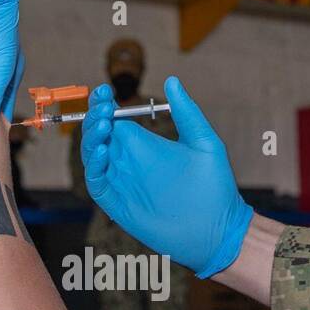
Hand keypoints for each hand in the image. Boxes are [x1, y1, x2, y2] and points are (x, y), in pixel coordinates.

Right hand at [79, 76, 252, 277]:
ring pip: (92, 155)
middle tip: (103, 108)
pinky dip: (95, 165)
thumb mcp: (204, 143)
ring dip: (91, 138)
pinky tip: (105, 151)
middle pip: (97, 134)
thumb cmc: (215, 188)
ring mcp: (120, 181)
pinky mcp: (116, 202)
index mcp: (142, 144)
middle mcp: (127, 161)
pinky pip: (96, 181)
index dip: (104, 105)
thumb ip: (187, 113)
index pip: (114, 119)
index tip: (104, 91)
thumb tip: (173, 81)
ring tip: (103, 126)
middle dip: (94, 118)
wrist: (218, 229)